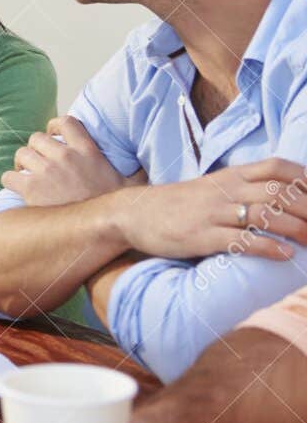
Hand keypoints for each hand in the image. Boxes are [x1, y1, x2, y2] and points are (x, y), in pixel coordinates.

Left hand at [1, 117, 138, 206]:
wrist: (103, 227)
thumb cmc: (118, 207)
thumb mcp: (133, 183)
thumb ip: (136, 171)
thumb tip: (146, 167)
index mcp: (87, 150)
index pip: (66, 122)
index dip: (54, 126)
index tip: (52, 136)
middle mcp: (66, 156)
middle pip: (36, 138)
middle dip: (35, 149)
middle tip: (37, 163)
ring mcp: (47, 171)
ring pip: (21, 154)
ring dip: (21, 164)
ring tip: (26, 175)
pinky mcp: (32, 189)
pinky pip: (8, 176)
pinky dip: (10, 181)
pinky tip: (17, 188)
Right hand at [111, 158, 306, 260]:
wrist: (133, 213)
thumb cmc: (177, 204)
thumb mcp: (211, 188)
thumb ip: (241, 189)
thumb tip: (279, 199)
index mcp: (229, 176)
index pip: (275, 167)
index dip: (304, 178)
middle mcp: (224, 191)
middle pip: (277, 192)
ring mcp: (212, 213)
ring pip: (263, 215)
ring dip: (295, 228)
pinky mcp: (201, 237)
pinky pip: (240, 241)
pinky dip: (267, 247)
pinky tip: (284, 254)